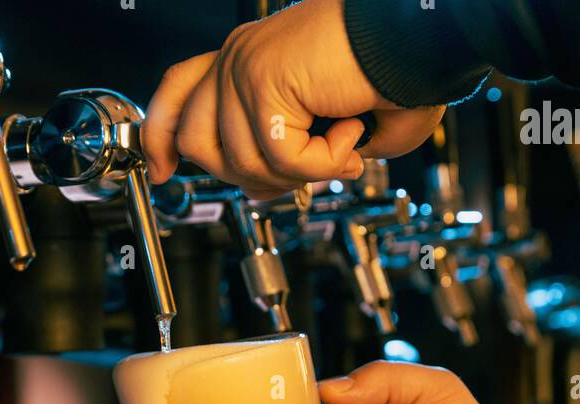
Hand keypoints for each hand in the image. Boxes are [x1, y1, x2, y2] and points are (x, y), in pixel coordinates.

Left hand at [141, 0, 444, 199]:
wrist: (417, 41)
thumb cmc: (390, 75)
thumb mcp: (324, 126)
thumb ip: (286, 154)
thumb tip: (266, 186)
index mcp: (245, 61)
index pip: (179, 94)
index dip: (162, 137)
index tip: (163, 172)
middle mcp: (239, 58)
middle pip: (200, 145)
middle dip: (254, 177)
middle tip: (309, 169)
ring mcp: (247, 67)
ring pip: (246, 164)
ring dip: (304, 172)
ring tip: (343, 143)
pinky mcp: (266, 80)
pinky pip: (282, 159)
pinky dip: (325, 163)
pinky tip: (350, 131)